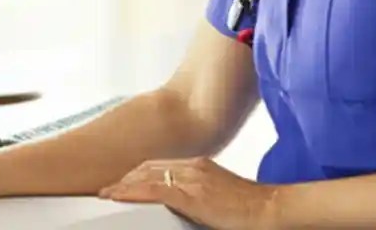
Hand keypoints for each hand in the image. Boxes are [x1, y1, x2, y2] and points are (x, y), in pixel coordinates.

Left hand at [99, 157, 280, 229]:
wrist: (269, 210)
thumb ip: (197, 192)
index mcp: (198, 165)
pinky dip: (132, 192)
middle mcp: (192, 166)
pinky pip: (154, 190)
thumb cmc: (248, 208)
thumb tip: (180, 202)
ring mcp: (192, 178)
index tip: (121, 181)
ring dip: (124, 184)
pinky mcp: (192, 194)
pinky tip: (119, 196)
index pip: (159, 166)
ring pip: (147, 176)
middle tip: (107, 188)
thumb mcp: (217, 194)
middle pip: (148, 168)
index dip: (136, 173)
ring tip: (106, 193)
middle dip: (126, 177)